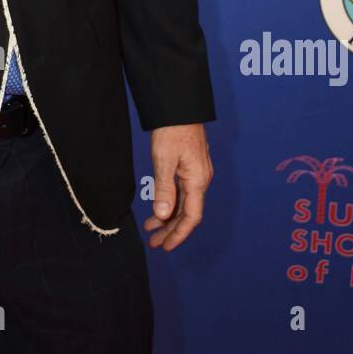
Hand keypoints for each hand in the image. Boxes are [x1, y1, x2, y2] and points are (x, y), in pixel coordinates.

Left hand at [143, 123, 212, 250]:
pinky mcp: (190, 168)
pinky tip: (158, 210)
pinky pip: (182, 193)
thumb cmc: (172, 130)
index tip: (165, 247)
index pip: (191, 217)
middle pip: (188, 213)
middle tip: (154, 244)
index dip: (179, 234)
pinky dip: (170, 203)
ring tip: (151, 230)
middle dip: (171, 231)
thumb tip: (163, 215)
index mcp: (198, 180)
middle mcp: (201, 180)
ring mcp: (196, 174)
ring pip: (184, 204)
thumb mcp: (164, 159)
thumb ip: (164, 188)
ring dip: (169, 218)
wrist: (180, 106)